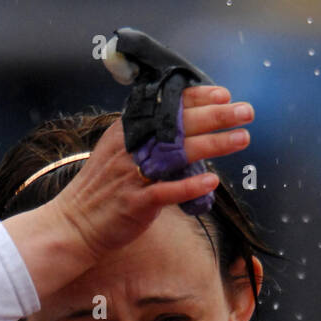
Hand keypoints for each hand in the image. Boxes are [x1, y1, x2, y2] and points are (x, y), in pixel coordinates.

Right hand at [2, 86, 253, 299]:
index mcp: (127, 130)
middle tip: (246, 112)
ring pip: (178, 154)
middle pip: (179, 124)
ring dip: (214, 144)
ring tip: (241, 139)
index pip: (166, 105)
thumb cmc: (102, 192)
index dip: (198, 98)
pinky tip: (213, 182)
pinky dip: (190, 187)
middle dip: (217, 116)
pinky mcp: (135, 203)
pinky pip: (167, 192)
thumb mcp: (119, 154)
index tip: (224, 95)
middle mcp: (131, 147)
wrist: (73, 225)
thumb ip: (146, 142)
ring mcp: (132, 174)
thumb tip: (180, 134)